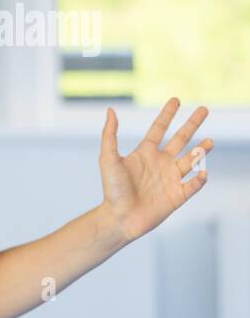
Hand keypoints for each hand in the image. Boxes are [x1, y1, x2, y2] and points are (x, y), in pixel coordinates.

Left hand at [98, 98, 213, 243]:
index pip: (159, 129)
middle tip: (204, 109)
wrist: (119, 218)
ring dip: (201, 150)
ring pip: (191, 160)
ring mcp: (170, 178)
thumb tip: (110, 111)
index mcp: (145, 153)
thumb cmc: (112, 189)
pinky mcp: (177, 195)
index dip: (167, 114)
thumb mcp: (108, 159)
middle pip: (180, 139)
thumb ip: (110, 135)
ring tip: (210, 141)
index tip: (176, 99)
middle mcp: (160, 163)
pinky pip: (193, 184)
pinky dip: (200, 179)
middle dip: (192, 124)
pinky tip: (203, 172)